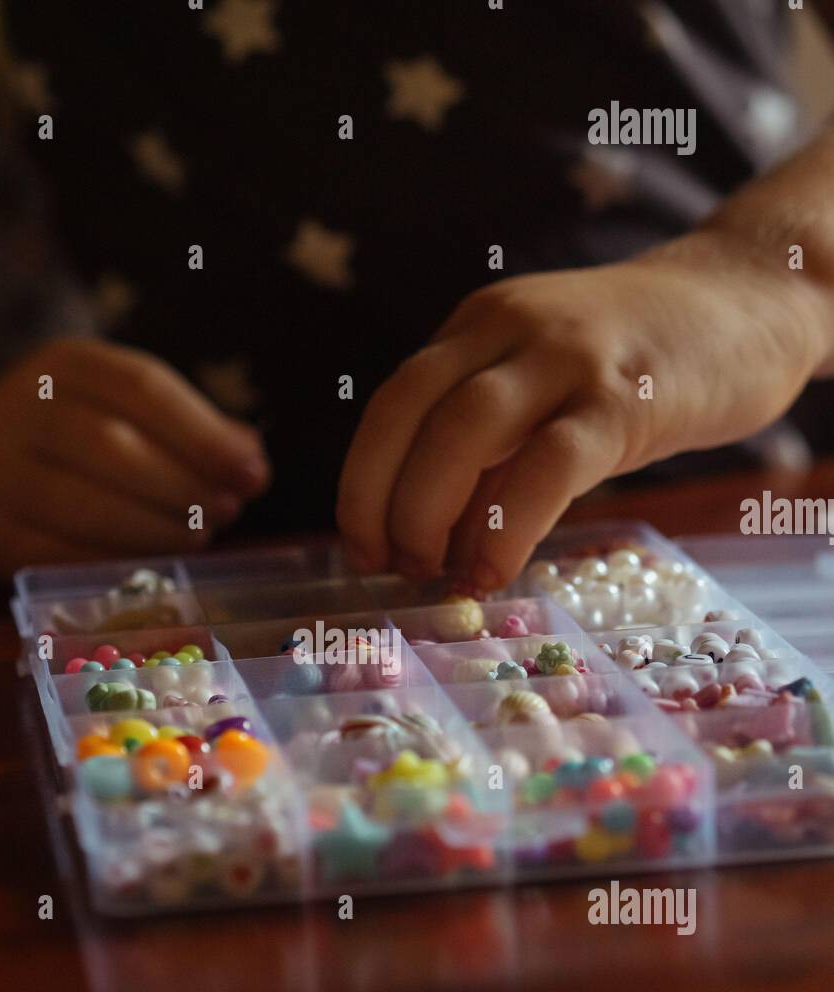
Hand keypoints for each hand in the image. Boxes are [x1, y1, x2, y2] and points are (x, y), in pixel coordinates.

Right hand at [0, 337, 269, 575]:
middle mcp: (23, 410)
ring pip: (82, 504)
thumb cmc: (78, 437)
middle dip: (183, 485)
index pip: (142, 389)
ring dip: (156, 528)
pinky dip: (117, 562)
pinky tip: (155, 564)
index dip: (205, 435)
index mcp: (66, 365)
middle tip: (228, 511)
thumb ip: (194, 430)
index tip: (255, 473)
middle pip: (112, 447)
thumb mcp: (129, 410)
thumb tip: (252, 462)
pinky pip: (61, 554)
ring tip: (200, 536)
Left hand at [337, 228, 829, 589]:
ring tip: (434, 573)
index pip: (393, 402)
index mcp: (479, 325)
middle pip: (411, 414)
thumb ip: (493, 445)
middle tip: (395, 567)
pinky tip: (493, 571)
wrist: (748, 299)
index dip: (362, 480)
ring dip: (429, 513)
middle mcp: (512, 328)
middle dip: (384, 502)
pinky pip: (547, 467)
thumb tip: (432, 538)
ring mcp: (569, 358)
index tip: (361, 546)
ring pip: (463, 432)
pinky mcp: (625, 399)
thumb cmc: (637, 361)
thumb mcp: (545, 382)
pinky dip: (507, 528)